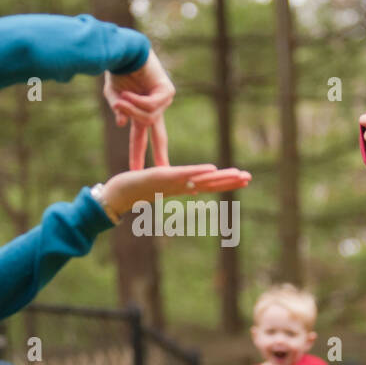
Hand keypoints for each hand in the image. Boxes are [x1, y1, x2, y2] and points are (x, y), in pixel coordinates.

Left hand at [102, 163, 251, 218]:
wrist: (117, 195)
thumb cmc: (135, 188)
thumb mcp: (159, 182)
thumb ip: (175, 182)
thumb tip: (189, 184)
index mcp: (181, 187)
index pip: (208, 185)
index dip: (226, 182)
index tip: (243, 179)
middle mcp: (180, 187)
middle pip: (210, 184)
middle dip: (230, 181)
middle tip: (249, 178)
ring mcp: (173, 184)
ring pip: (202, 180)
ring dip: (221, 178)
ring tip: (238, 175)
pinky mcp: (162, 178)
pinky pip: (184, 175)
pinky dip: (198, 172)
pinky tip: (212, 169)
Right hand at [105, 49, 173, 169]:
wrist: (125, 50)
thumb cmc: (118, 70)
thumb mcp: (114, 96)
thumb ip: (120, 111)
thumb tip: (122, 125)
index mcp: (142, 110)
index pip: (142, 137)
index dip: (137, 153)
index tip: (137, 171)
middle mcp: (155, 108)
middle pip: (159, 136)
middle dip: (158, 154)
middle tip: (163, 171)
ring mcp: (163, 100)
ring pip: (148, 119)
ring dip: (132, 110)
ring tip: (120, 99)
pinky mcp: (167, 91)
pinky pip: (151, 106)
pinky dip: (137, 101)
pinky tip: (129, 93)